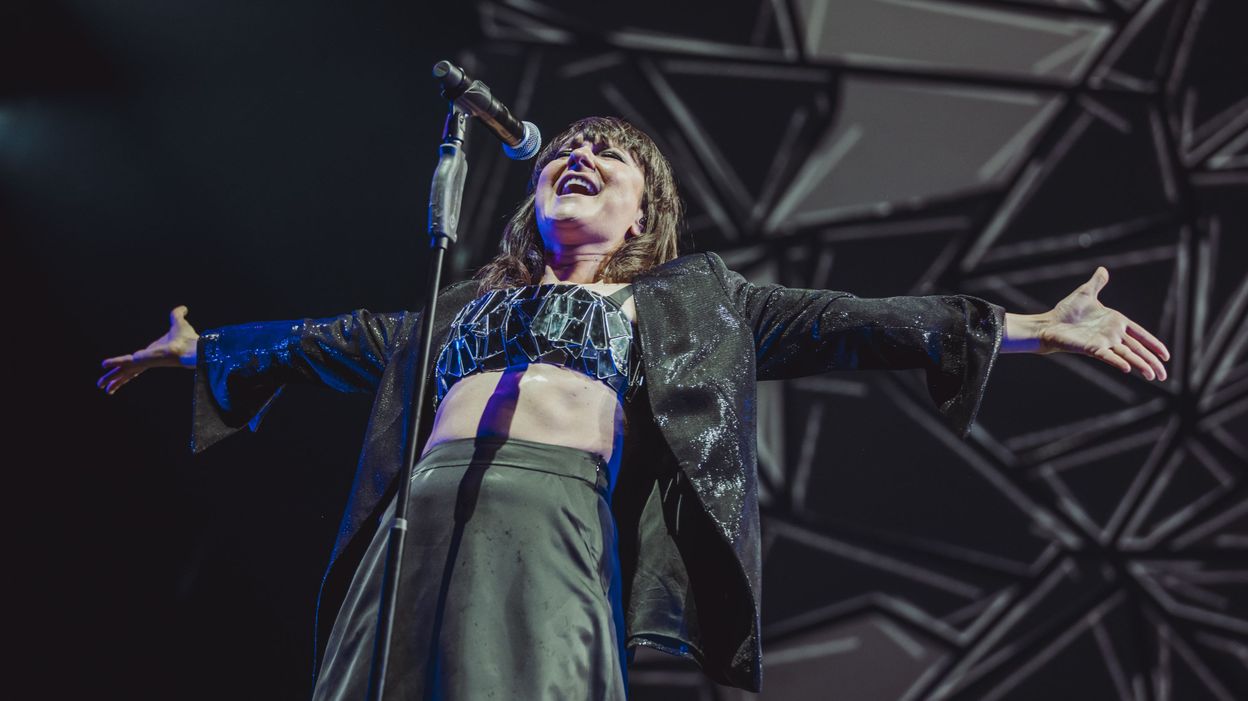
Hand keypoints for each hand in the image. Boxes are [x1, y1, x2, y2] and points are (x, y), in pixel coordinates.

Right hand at [98, 305, 200, 394]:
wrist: (191, 348)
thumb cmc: (187, 339)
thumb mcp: (178, 323)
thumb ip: (177, 315)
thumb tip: (183, 308)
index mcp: (152, 353)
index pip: (136, 363)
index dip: (126, 366)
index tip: (119, 371)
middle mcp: (146, 360)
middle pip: (126, 371)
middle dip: (114, 378)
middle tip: (102, 386)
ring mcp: (143, 362)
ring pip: (122, 371)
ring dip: (111, 378)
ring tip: (100, 386)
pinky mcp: (142, 361)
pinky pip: (124, 361)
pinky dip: (114, 362)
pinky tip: (103, 364)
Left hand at [1026, 267, 1169, 380]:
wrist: (1049, 323)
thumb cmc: (1066, 311)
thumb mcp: (1085, 293)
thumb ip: (1096, 283)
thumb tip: (1103, 269)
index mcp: (1116, 322)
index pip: (1141, 335)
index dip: (1154, 344)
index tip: (1166, 356)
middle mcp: (1113, 335)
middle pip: (1138, 350)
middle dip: (1152, 361)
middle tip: (1164, 375)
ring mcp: (1103, 342)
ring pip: (1127, 355)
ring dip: (1140, 364)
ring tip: (1152, 375)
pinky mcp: (1092, 348)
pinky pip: (1107, 356)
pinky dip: (1117, 361)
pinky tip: (1128, 368)